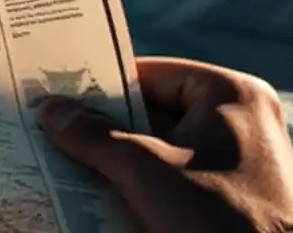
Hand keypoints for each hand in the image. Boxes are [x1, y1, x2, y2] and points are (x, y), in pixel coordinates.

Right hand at [37, 56, 292, 232]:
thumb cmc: (218, 218)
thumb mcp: (143, 170)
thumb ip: (93, 135)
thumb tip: (51, 110)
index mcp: (231, 94)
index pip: (149, 74)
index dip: (101, 85)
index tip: (59, 94)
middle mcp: (241, 120)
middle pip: (153, 112)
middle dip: (105, 126)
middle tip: (55, 128)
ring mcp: (240, 160)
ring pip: (160, 148)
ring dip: (118, 158)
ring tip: (68, 159)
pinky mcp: (233, 195)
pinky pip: (174, 177)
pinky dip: (140, 183)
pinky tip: (101, 190)